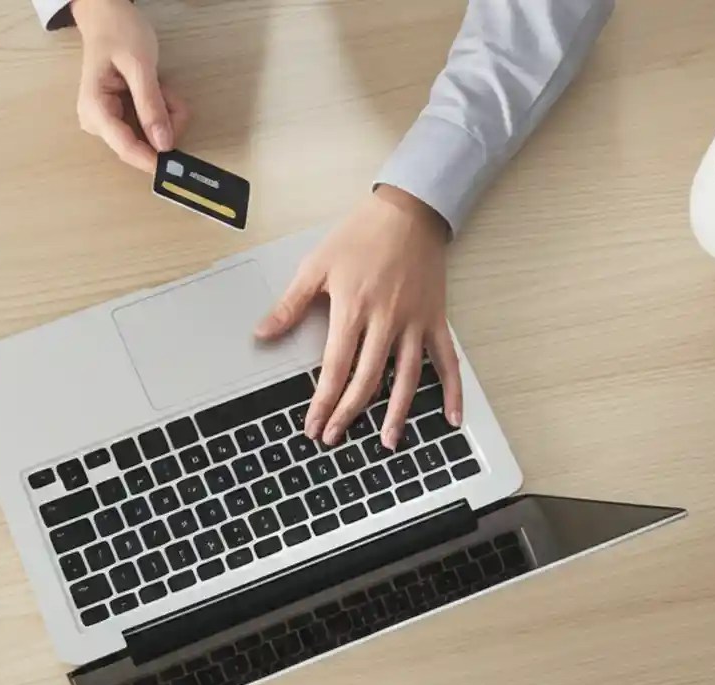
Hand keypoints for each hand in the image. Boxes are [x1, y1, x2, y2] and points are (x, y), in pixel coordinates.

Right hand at [71, 0, 189, 171]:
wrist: (106, 15)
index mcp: (94, 109)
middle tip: (171, 96)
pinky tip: (158, 89)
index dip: (152, 159)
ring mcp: (107, 121)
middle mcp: (97, 122)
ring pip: (148, 135)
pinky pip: (148, 125)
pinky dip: (161, 110)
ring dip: (165, 114)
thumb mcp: (139, 66)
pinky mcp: (119, 117)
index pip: (125, 146)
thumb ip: (151, 105)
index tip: (177, 168)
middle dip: (164, 123)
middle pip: (139, 142)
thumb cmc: (118, 33)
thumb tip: (164, 144)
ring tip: (164, 87)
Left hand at [255, 186, 462, 448]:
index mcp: (353, 310)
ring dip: (396, 414)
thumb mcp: (316, 266)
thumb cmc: (360, 236)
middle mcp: (386, 322)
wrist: (408, 212)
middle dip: (349, 413)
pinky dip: (452, 391)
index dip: (323, 401)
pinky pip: (447, 362)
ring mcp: (415, 323)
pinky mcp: (436, 320)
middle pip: (367, 380)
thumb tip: (262, 334)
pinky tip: (450, 418)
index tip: (313, 425)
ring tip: (386, 442)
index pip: (336, 368)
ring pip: (407, 379)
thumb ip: (290, 305)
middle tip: (335, 437)